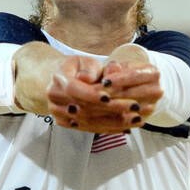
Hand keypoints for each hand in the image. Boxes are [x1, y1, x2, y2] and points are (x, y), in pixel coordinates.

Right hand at [46, 54, 163, 132]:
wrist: (60, 80)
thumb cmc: (78, 68)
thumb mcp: (84, 61)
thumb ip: (89, 69)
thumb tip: (87, 79)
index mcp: (58, 79)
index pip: (74, 89)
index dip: (92, 94)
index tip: (111, 97)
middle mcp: (54, 99)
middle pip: (84, 108)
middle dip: (111, 108)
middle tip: (134, 106)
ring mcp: (58, 113)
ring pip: (88, 121)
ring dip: (113, 121)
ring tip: (135, 118)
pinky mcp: (65, 123)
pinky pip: (89, 128)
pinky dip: (108, 128)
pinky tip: (125, 126)